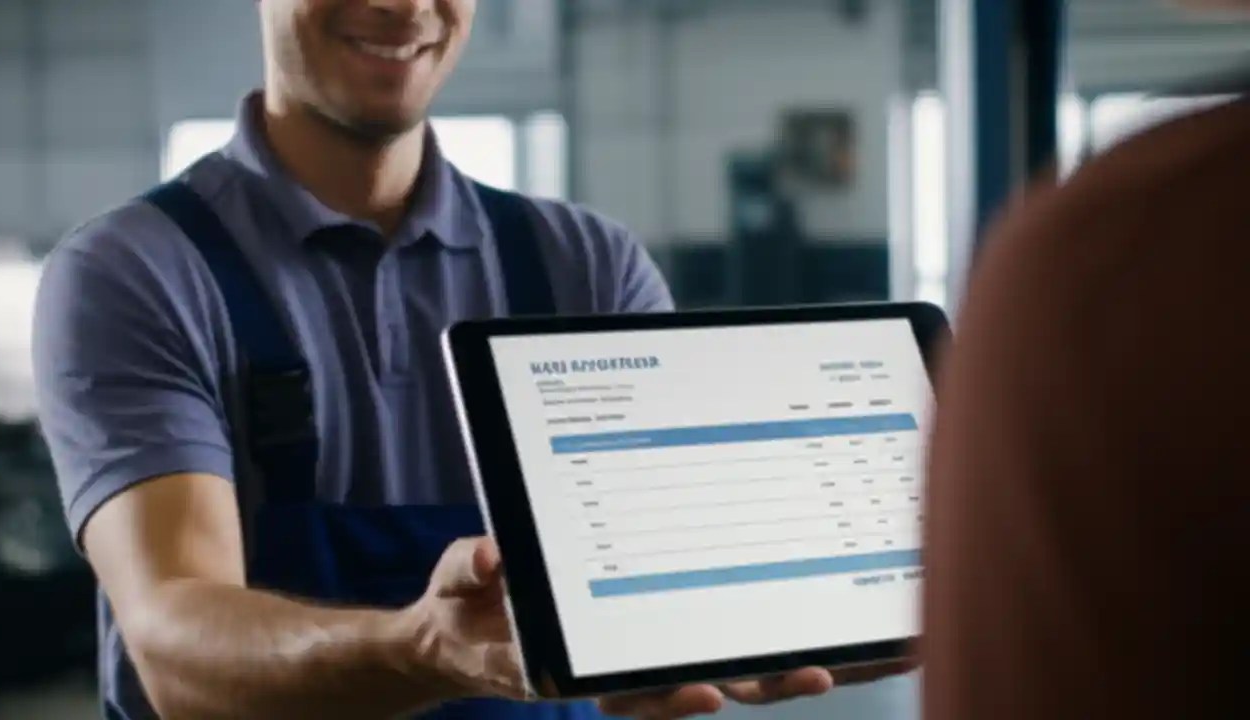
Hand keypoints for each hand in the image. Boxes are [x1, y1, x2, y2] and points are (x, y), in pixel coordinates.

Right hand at [410, 536, 915, 715]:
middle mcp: (620, 667)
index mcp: (573, 667)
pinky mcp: (657, 623)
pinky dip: (765, 631)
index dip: (668, 696)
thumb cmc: (463, 608)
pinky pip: (715, 630)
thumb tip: (491, 559)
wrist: (466, 626)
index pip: (628, 690)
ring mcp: (644, 648)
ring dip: (781, 662)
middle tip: (816, 670)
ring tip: (845, 653)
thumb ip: (470, 571)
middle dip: (759, 680)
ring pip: (722, 661)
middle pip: (697, 679)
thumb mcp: (454, 585)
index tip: (706, 690)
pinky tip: (819, 619)